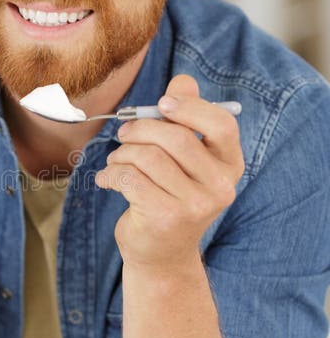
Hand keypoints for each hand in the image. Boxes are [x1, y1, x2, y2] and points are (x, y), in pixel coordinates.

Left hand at [94, 75, 244, 269]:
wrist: (162, 256)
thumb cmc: (170, 196)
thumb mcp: (183, 160)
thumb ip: (186, 119)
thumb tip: (183, 81)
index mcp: (230, 165)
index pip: (221, 125)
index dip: (190, 107)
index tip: (162, 104)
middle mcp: (220, 186)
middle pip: (176, 137)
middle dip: (140, 129)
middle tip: (123, 135)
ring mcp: (195, 205)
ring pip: (148, 157)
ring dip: (122, 154)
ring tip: (115, 163)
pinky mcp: (166, 218)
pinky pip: (130, 178)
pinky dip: (110, 174)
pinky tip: (107, 180)